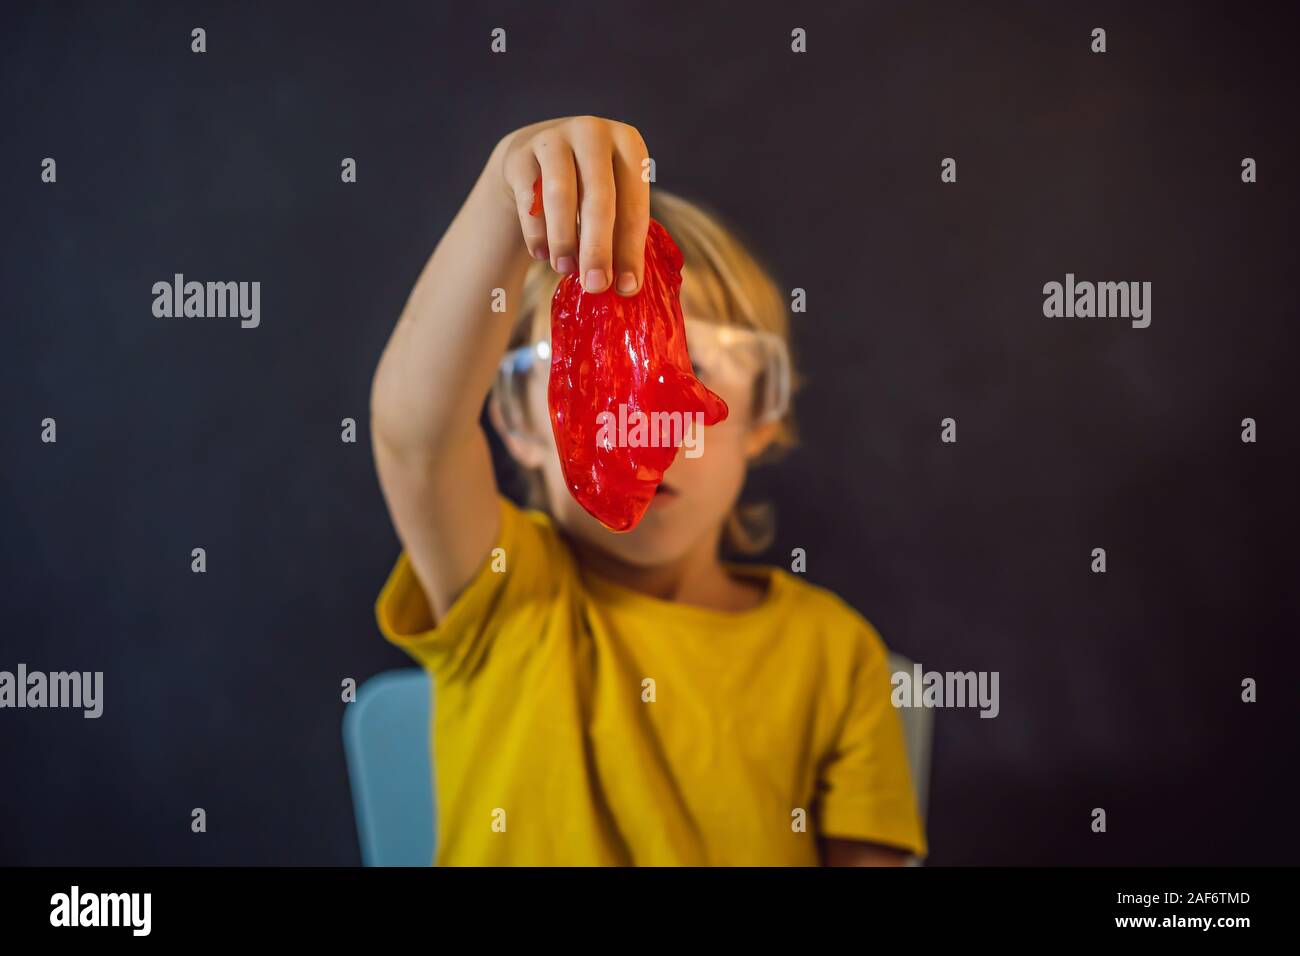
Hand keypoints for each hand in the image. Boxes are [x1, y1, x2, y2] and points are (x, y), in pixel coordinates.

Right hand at [496, 116, 650, 295]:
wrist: (537, 155)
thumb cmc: (587, 185)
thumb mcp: (613, 198)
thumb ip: (621, 235)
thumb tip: (626, 287)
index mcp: (629, 143)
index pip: (634, 203)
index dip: (631, 249)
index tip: (627, 288)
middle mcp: (593, 132)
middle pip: (599, 198)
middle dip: (598, 249)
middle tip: (596, 286)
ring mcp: (554, 139)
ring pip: (560, 196)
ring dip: (564, 240)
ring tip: (566, 269)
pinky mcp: (522, 154)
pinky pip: (528, 201)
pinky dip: (536, 233)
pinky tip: (542, 254)